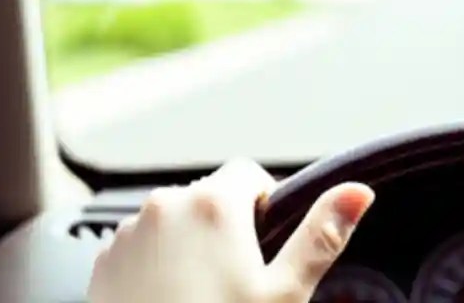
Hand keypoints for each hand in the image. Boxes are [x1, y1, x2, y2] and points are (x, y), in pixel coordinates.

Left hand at [87, 158, 374, 302]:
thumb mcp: (284, 295)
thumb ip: (321, 237)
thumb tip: (359, 191)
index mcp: (213, 204)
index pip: (248, 173)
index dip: (265, 206)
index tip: (266, 247)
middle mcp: (164, 205)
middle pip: (208, 197)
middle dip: (226, 228)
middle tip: (238, 282)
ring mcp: (128, 232)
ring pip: (172, 222)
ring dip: (189, 244)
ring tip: (201, 296)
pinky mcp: (104, 260)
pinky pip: (140, 247)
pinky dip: (156, 265)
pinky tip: (170, 302)